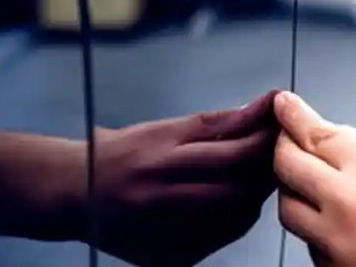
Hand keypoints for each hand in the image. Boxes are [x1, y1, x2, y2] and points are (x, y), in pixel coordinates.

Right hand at [89, 90, 280, 265]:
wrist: (76, 192)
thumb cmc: (126, 152)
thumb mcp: (166, 129)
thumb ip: (218, 123)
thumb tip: (266, 104)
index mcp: (158, 159)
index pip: (228, 153)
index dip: (262, 141)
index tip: (279, 127)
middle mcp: (157, 199)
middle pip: (234, 192)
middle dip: (264, 173)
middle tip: (277, 157)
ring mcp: (159, 235)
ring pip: (231, 222)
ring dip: (253, 199)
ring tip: (256, 180)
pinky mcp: (164, 259)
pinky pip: (216, 244)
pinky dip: (232, 223)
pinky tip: (232, 207)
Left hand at [272, 91, 355, 266]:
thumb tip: (330, 148)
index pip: (312, 132)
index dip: (293, 116)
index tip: (283, 105)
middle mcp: (346, 207)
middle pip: (286, 167)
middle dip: (285, 151)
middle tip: (288, 142)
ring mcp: (338, 247)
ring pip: (291, 211)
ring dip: (299, 196)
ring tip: (324, 192)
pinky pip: (313, 248)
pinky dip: (321, 235)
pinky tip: (348, 232)